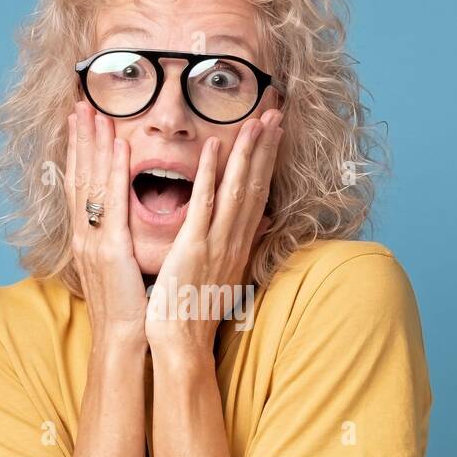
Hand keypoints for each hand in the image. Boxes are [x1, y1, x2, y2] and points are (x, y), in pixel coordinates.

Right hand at [65, 100, 146, 349]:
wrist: (122, 340)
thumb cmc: (128, 309)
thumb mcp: (120, 267)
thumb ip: (119, 241)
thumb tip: (124, 225)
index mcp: (87, 239)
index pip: (80, 186)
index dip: (79, 153)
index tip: (81, 124)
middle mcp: (84, 235)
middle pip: (80, 176)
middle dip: (80, 139)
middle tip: (81, 104)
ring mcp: (93, 240)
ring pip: (92, 182)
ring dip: (93, 144)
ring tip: (94, 112)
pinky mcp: (110, 248)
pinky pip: (113, 202)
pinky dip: (114, 172)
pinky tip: (118, 147)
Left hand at [145, 108, 284, 358]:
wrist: (182, 344)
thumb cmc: (194, 313)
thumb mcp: (223, 276)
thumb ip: (237, 247)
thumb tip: (257, 225)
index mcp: (238, 245)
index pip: (258, 195)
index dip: (266, 161)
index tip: (273, 132)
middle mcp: (234, 241)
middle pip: (255, 185)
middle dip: (265, 147)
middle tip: (274, 112)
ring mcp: (216, 243)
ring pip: (237, 189)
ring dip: (247, 152)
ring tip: (256, 119)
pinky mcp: (194, 248)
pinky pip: (204, 204)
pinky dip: (211, 174)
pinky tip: (216, 147)